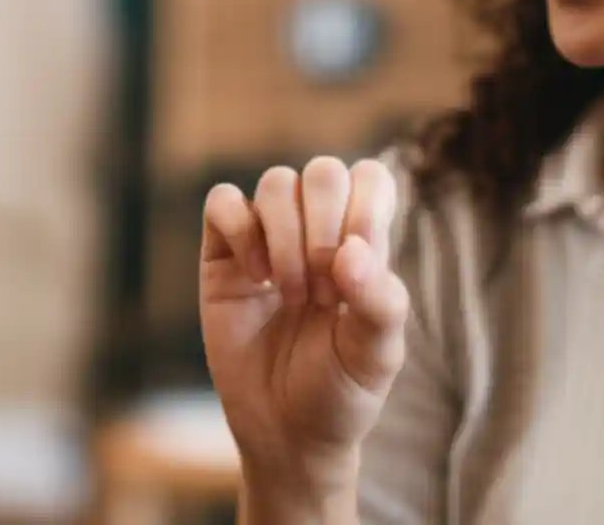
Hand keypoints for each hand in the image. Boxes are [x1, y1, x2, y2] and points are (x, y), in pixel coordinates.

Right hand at [199, 157, 407, 519]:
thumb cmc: (340, 390)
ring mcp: (266, 238)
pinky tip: (254, 280)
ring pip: (275, 182)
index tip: (356, 268)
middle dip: (323, 230)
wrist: (284, 432)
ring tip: (290, 293)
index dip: (365, 209)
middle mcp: (316, 230)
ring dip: (285, 238)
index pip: (370, 178)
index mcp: (364, 243)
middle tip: (321, 293)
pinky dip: (241, 232)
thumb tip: (352, 250)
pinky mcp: (222, 255)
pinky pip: (222, 202)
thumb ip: (380, 302)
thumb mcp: (377, 356)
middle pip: (322, 172)